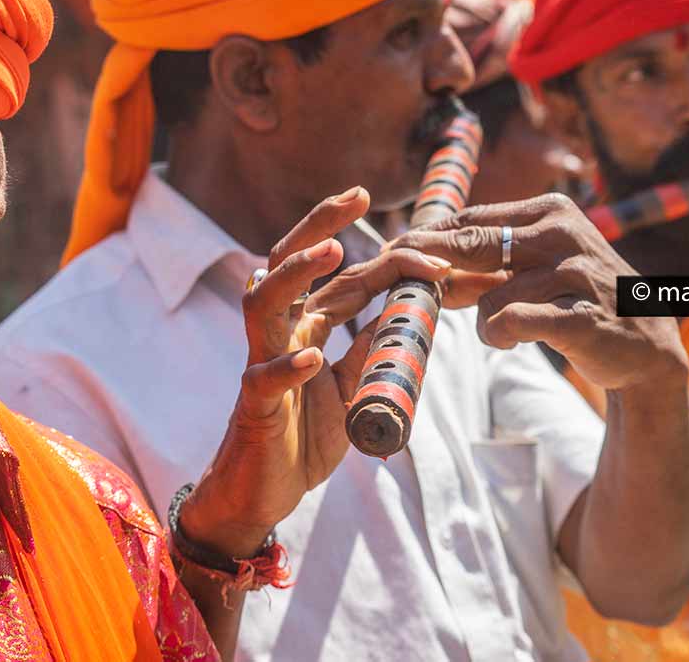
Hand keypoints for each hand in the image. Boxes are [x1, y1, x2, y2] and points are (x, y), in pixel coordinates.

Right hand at [180, 187, 450, 556]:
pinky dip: (286, 364)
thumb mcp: (352, 385)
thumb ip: (370, 348)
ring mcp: (261, 363)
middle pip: (287, 263)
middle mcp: (280, 333)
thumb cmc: (302, 434)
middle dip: (319, 226)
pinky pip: (263, 377)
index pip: (342, 278)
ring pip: (264, 303)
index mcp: (306, 325)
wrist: (262, 491)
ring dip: (296, 274)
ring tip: (331, 252)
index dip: (386, 261)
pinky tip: (311, 356)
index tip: (434, 253)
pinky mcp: (253, 405)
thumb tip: (404, 312)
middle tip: (357, 198)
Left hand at [394, 193, 688, 393]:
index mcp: (550, 211)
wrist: (644, 345)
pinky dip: (499, 335)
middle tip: (404, 283)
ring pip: (489, 297)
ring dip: (484, 321)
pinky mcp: (581, 316)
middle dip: (430, 265)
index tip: (394, 252)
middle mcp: (563, 234)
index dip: (427, 238)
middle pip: (472, 245)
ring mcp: (576, 274)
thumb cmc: (575, 299)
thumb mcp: (535, 267)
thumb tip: (417, 259)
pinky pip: (510, 322)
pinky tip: (512, 339)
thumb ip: (483, 263)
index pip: (471, 219)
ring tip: (506, 328)